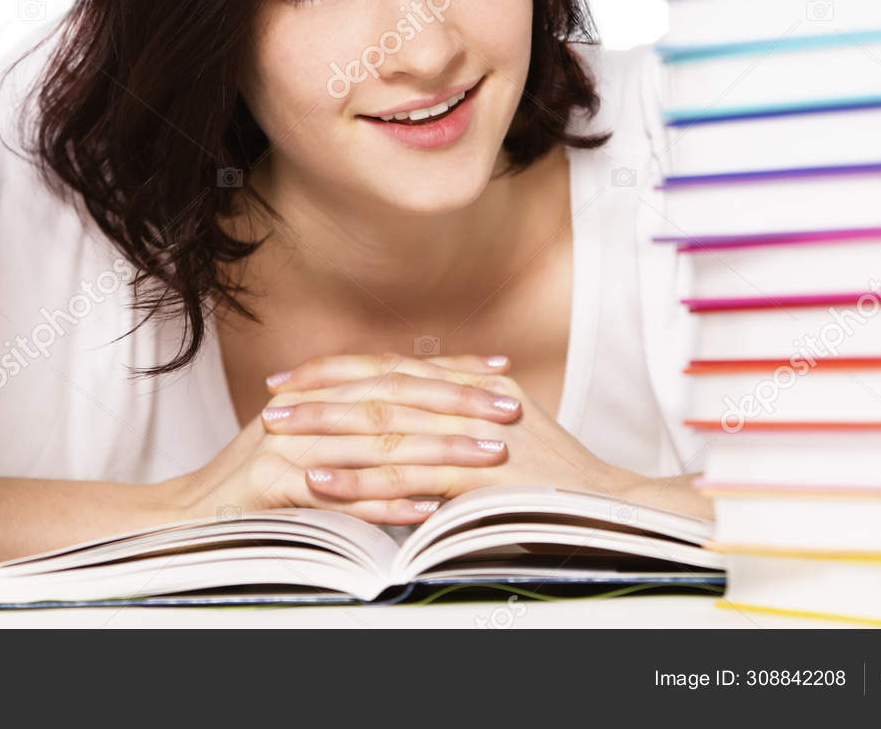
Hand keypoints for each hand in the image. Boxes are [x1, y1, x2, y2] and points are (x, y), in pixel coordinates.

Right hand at [172, 353, 524, 524]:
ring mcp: (285, 447)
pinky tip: (430, 507)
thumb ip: (356, 438)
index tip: (501, 374)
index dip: (448, 370)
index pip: (393, 375)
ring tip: (491, 456)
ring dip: (439, 450)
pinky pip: (339, 495)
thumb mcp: (310, 454)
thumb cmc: (253, 497)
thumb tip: (425, 434)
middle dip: (457, 405)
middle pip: (392, 401)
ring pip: (375, 443)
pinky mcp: (271, 487)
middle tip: (511, 412)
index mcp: (316, 396)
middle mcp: (303, 411)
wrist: (181, 525)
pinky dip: (387, 502)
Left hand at [264, 352, 711, 518]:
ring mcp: (476, 436)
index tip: (293, 377)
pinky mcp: (479, 478)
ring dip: (325, 431)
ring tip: (278, 436)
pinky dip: (358, 480)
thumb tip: (404, 412)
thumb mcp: (500, 439)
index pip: (393, 367)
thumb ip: (456, 418)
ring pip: (385, 427)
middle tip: (271, 400)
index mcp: (476, 384)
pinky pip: (406, 477)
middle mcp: (474, 399)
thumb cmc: (553, 484)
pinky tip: (317, 483)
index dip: (340, 370)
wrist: (609, 514)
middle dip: (320, 393)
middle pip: (381, 388)